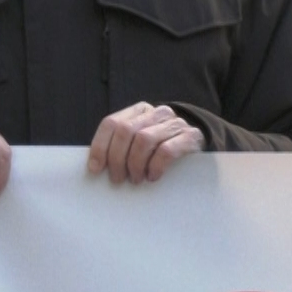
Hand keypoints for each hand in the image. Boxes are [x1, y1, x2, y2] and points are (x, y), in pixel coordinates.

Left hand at [88, 102, 203, 184]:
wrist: (197, 145)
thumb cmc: (160, 149)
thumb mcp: (138, 142)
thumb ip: (119, 146)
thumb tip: (95, 166)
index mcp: (138, 111)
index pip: (111, 123)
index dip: (100, 146)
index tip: (96, 169)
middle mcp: (156, 113)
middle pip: (126, 131)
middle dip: (117, 158)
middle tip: (118, 179)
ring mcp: (174, 123)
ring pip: (144, 139)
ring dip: (135, 164)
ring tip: (136, 179)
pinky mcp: (189, 136)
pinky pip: (166, 150)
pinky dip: (155, 166)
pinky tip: (153, 176)